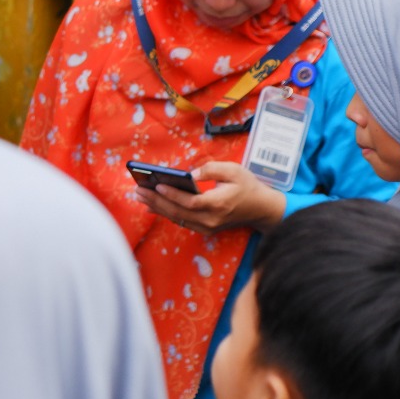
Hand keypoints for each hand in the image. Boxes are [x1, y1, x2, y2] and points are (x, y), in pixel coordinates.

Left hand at [134, 160, 285, 235]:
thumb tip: (189, 174)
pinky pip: (182, 221)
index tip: (156, 185)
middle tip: (138, 191)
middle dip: (156, 201)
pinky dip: (166, 213)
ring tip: (140, 196)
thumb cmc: (247, 186)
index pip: (190, 202)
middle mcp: (211, 219)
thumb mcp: (234, 170)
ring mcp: (207, 227)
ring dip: (157, 207)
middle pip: (178, 212)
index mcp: (219, 204)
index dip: (172, 195)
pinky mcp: (205, 229)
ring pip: (178, 218)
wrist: (261, 209)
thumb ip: (211, 169)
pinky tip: (152, 206)